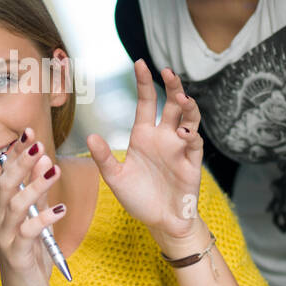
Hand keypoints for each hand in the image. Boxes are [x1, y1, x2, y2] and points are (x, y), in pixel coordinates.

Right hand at [0, 127, 66, 285]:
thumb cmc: (31, 256)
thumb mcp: (37, 218)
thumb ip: (39, 191)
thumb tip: (45, 159)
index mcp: (3, 209)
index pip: (6, 173)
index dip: (16, 152)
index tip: (28, 131)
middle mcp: (0, 220)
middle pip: (6, 184)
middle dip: (21, 161)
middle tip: (38, 142)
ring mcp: (6, 237)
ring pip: (16, 205)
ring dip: (35, 185)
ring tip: (54, 169)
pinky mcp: (18, 254)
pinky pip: (29, 232)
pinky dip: (45, 218)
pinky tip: (62, 208)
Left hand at [87, 59, 203, 243]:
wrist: (161, 222)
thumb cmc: (139, 198)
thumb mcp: (116, 178)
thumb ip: (105, 158)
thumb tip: (91, 136)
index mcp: (144, 136)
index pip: (145, 102)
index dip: (144, 83)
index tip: (140, 63)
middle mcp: (164, 137)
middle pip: (171, 104)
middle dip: (173, 86)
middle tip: (168, 72)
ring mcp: (179, 148)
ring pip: (188, 118)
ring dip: (187, 107)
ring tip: (182, 98)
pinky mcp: (192, 163)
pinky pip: (194, 143)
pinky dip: (190, 135)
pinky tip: (182, 132)